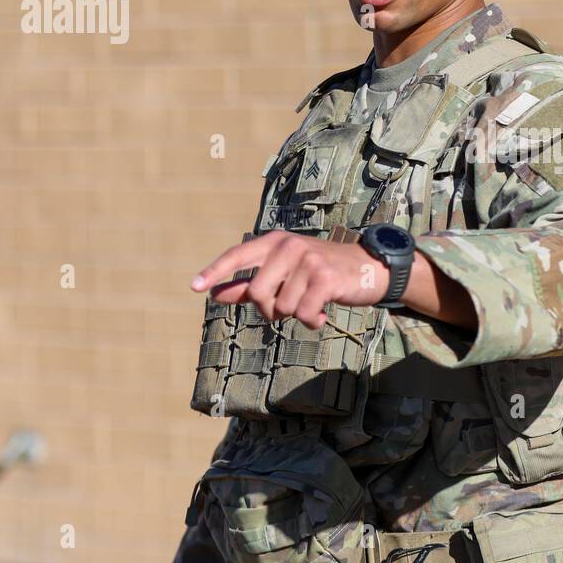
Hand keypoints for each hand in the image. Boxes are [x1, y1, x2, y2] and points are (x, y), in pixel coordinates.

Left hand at [190, 230, 389, 327]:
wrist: (367, 269)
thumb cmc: (321, 272)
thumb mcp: (285, 273)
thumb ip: (248, 283)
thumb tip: (213, 294)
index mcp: (275, 242)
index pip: (238, 255)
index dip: (215, 272)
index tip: (195, 287)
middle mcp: (289, 246)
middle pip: (257, 293)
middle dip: (269, 309)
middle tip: (287, 307)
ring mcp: (307, 260)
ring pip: (281, 307)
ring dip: (295, 315)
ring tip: (311, 304)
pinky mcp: (324, 278)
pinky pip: (302, 313)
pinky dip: (311, 320)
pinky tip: (321, 314)